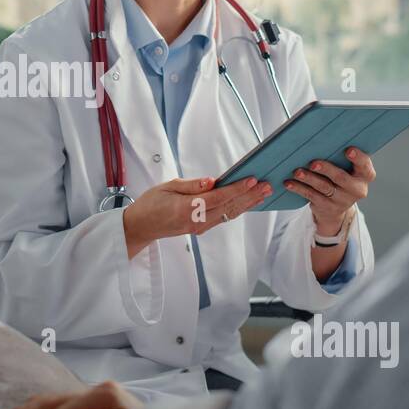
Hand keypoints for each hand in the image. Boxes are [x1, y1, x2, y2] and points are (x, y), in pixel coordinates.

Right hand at [122, 175, 273, 258]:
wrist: (141, 226)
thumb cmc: (151, 204)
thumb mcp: (167, 187)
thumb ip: (191, 185)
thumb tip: (212, 181)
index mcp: (186, 209)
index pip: (218, 197)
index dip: (236, 189)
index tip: (252, 180)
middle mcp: (196, 221)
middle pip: (229, 207)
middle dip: (250, 196)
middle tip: (267, 186)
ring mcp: (199, 227)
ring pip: (229, 214)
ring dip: (247, 203)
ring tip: (263, 193)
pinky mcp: (200, 228)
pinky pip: (223, 218)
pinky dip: (237, 209)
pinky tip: (247, 203)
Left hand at [283, 146, 375, 234]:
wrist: (336, 205)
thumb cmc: (340, 176)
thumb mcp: (346, 167)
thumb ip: (340, 156)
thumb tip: (319, 137)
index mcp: (365, 175)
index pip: (364, 165)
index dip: (358, 158)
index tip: (348, 150)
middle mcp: (357, 189)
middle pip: (341, 178)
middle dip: (327, 169)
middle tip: (313, 163)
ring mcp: (342, 200)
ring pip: (324, 187)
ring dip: (309, 178)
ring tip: (297, 172)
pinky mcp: (327, 207)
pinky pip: (311, 196)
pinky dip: (299, 188)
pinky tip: (289, 183)